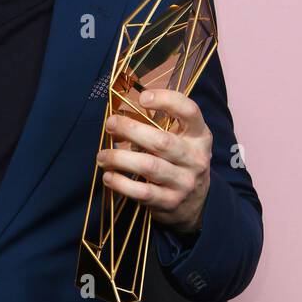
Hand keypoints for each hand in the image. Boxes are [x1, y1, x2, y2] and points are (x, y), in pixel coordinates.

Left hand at [95, 88, 211, 233]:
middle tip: (110, 124)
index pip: (190, 112)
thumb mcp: (181, 141)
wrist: (194, 203)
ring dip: (119, 158)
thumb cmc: (179, 162)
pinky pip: (142, 192)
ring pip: (148, 166)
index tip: (142, 98)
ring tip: (102, 156)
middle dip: (131, 129)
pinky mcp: (170, 202)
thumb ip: (159, 127)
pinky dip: (121, 183)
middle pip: (161, 141)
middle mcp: (195, 158)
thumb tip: (118, 119)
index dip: (167, 100)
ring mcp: (184, 182)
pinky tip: (109, 177)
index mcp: (199, 136)